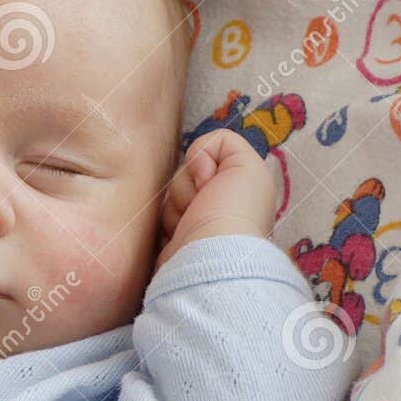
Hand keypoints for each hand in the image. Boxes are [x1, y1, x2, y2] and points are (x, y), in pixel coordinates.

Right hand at [155, 129, 276, 270]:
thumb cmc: (233, 210)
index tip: (212, 179)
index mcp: (237, 189)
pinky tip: (176, 237)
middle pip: (182, 176)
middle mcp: (217, 207)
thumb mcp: (245, 164)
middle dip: (186, 186)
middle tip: (200, 203)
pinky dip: (163, 226)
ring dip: (174, 208)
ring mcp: (194, 226)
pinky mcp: (174, 244)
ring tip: (188, 225)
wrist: (210, 257)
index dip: (204, 163)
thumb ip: (223, 144)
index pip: (204, 159)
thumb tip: (197, 160)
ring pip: (167, 197)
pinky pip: (155, 221)